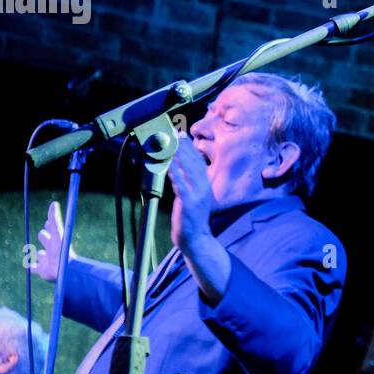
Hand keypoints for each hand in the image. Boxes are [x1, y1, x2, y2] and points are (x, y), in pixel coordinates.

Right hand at [34, 200, 73, 282]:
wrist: (65, 269)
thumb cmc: (62, 249)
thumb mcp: (57, 232)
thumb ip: (54, 219)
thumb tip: (54, 203)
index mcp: (56, 240)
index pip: (51, 230)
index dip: (49, 226)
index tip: (49, 222)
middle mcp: (51, 249)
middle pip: (46, 240)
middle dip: (44, 237)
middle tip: (43, 234)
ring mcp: (46, 260)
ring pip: (41, 255)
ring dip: (39, 255)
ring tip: (41, 254)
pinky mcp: (41, 270)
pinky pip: (34, 269)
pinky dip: (32, 267)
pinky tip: (30, 266)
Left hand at [168, 134, 213, 251]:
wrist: (196, 239)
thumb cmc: (191, 220)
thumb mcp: (193, 199)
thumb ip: (188, 184)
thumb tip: (177, 169)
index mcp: (205, 186)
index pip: (198, 162)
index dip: (190, 147)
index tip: (182, 135)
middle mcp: (204, 188)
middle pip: (194, 162)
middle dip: (184, 146)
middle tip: (175, 133)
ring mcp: (197, 195)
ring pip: (188, 170)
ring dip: (179, 155)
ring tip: (171, 143)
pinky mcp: (189, 203)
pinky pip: (181, 184)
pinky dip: (175, 172)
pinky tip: (168, 163)